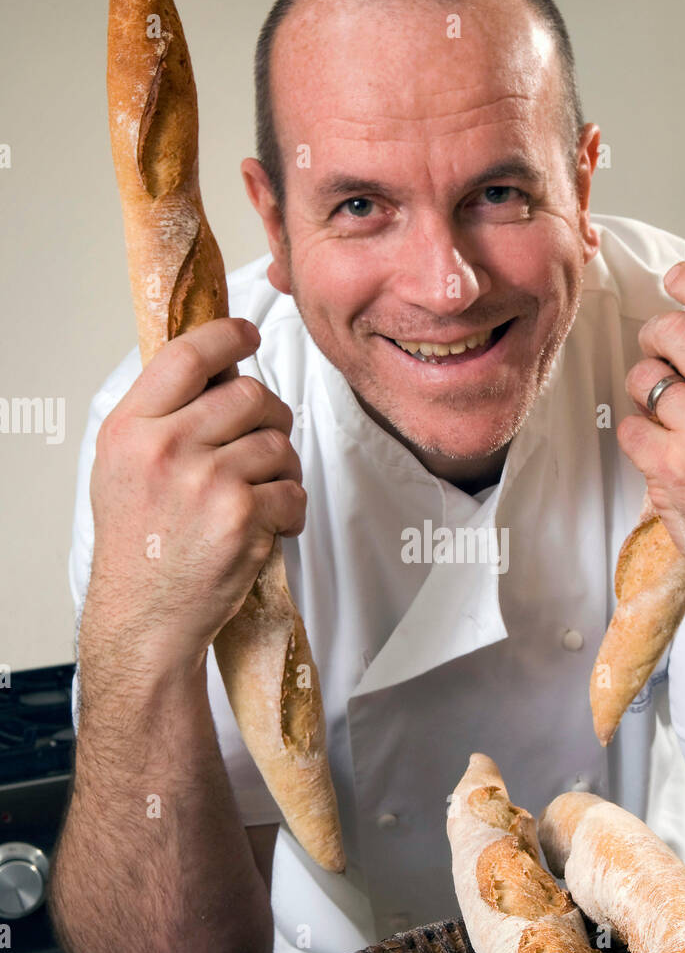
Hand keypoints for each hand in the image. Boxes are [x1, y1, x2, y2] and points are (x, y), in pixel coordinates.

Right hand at [82, 317, 305, 673]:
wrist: (145, 617)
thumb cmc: (138, 545)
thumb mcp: (123, 467)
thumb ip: (161, 417)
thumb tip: (216, 372)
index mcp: (131, 429)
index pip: (187, 356)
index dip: (227, 337)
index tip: (247, 335)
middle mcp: (166, 448)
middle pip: (249, 394)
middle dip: (270, 414)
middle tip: (266, 438)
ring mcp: (207, 482)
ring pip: (278, 444)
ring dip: (283, 468)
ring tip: (262, 493)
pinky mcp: (243, 518)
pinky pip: (293, 491)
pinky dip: (291, 510)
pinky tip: (268, 526)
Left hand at [617, 262, 684, 649]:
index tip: (677, 278)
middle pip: (671, 332)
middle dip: (657, 340)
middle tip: (662, 355)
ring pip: (643, 378)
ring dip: (646, 392)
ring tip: (669, 415)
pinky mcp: (669, 467)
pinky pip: (630, 427)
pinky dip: (638, 437)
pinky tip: (663, 451)